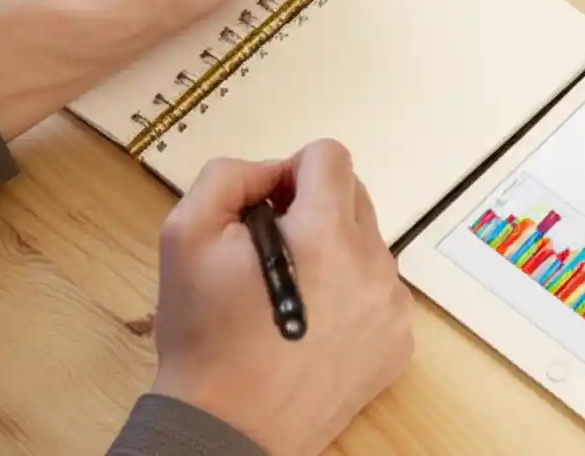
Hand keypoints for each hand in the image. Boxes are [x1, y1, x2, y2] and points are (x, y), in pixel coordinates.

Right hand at [151, 140, 413, 455]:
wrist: (226, 428)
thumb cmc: (203, 336)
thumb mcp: (186, 234)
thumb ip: (229, 177)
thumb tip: (272, 172)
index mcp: (327, 234)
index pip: (329, 156)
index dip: (291, 172)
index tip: (268, 208)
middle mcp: (374, 265)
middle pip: (355, 197)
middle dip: (315, 209)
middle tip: (273, 252)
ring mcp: (392, 307)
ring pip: (369, 246)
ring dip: (335, 253)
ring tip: (293, 295)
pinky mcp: (399, 342)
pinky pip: (381, 293)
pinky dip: (351, 297)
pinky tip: (314, 326)